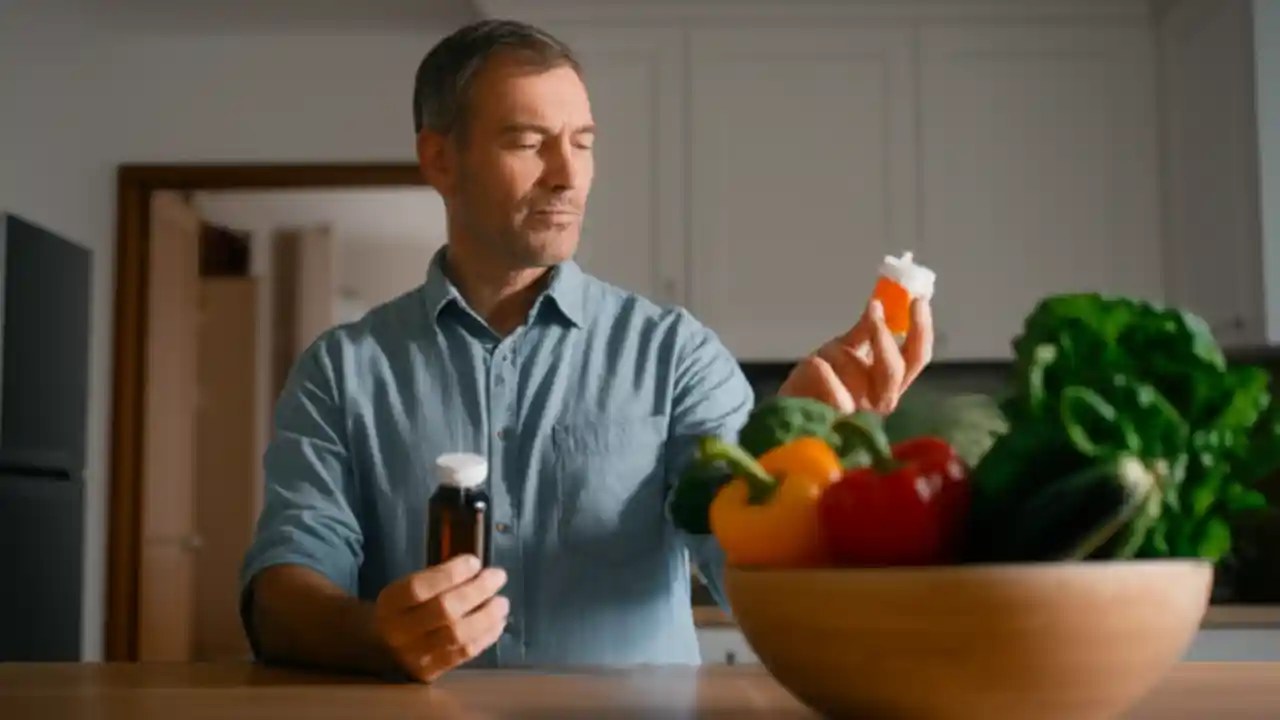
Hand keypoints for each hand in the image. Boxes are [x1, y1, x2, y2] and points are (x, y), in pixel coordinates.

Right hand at [373, 554, 508, 682]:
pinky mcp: (431, 673)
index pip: (420, 588)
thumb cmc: (403, 609)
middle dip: (478, 590)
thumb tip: (476, 569)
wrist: (382, 648)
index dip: (451, 573)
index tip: (475, 561)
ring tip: (502, 603)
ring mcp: (416, 656)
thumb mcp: (406, 589)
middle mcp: (400, 632)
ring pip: (458, 635)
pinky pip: (464, 654)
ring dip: (487, 616)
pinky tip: (498, 623)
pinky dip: (487, 636)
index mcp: (390, 603)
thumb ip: (435, 579)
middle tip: (499, 576)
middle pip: (444, 610)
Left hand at [778, 297, 932, 414]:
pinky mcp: (832, 415)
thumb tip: (881, 304)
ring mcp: (858, 411)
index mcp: (890, 384)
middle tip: (875, 307)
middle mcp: (880, 400)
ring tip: (821, 356)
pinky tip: (812, 366)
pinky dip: (819, 365)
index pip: (916, 359)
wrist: (788, 408)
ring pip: (855, 366)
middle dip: (884, 336)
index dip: (921, 330)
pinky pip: (828, 377)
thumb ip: (865, 333)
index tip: (918, 300)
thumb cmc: (818, 382)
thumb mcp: (844, 350)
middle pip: (894, 368)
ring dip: (836, 350)